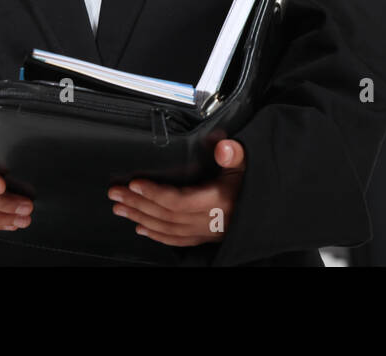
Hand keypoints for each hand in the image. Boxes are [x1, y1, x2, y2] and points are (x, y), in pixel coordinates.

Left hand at [109, 139, 246, 246]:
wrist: (270, 210)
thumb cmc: (256, 186)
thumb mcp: (249, 165)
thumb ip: (235, 154)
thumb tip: (223, 146)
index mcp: (216, 203)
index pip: (178, 201)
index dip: (154, 193)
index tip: (135, 183)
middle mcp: (207, 221)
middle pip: (165, 215)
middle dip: (137, 204)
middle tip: (115, 193)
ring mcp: (204, 232)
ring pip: (166, 228)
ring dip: (140, 218)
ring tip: (119, 208)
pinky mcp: (204, 237)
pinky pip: (175, 240)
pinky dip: (155, 234)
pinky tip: (141, 227)